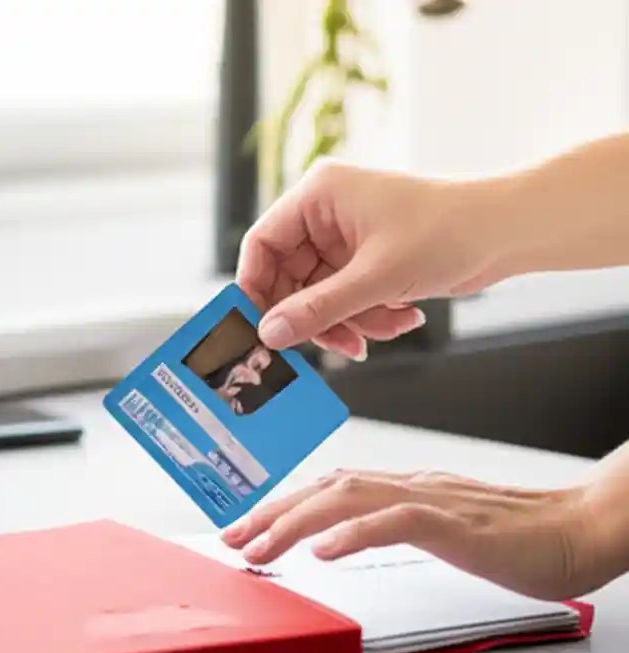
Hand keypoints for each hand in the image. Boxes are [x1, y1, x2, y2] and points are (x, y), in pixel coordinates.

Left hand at [220, 469, 603, 600]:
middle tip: (233, 537)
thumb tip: (350, 533)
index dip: (283, 503)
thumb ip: (398, 522)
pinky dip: (354, 533)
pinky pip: (396, 522)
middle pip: (326, 488)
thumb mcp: (443, 526)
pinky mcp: (456, 523)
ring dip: (295, 522)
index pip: (330, 487)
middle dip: (272, 512)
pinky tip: (324, 550)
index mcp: (406, 486)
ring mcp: (432, 499)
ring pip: (348, 499)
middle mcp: (410, 484)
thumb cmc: (519, 533)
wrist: (582, 529)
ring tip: (259, 546)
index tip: (246, 526)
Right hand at [237, 161, 510, 358]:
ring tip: (378, 331)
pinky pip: (344, 299)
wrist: (508, 232)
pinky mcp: (366, 259)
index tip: (257, 327)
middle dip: (312, 315)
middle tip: (327, 345)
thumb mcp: (375, 279)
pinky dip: (366, 316)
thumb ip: (317, 309)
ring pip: (318, 295)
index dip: (255, 288)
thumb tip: (270, 334)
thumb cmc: (448, 231)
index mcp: (318, 195)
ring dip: (345, 321)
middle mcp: (326, 212)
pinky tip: (400, 318)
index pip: (262, 244)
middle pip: (288, 277)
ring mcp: (345, 237)